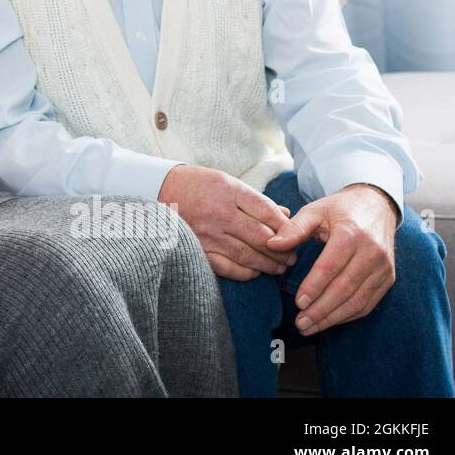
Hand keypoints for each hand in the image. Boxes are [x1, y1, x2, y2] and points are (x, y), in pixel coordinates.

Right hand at [158, 164, 297, 280]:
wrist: (158, 189)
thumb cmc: (197, 185)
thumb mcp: (227, 182)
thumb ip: (256, 200)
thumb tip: (285, 216)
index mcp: (229, 190)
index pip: (267, 211)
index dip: (286, 227)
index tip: (296, 236)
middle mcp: (220, 212)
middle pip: (261, 236)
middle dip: (282, 250)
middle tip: (293, 257)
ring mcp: (208, 233)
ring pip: (248, 255)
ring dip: (268, 264)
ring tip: (280, 268)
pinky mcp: (198, 249)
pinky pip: (227, 267)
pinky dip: (244, 272)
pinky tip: (254, 272)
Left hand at [266, 184, 396, 335]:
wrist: (376, 206)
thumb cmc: (340, 210)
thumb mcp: (314, 211)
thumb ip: (293, 228)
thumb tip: (272, 244)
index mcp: (351, 234)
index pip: (331, 267)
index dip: (314, 287)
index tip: (298, 302)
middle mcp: (372, 253)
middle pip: (345, 288)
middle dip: (321, 309)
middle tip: (301, 323)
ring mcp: (384, 268)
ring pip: (358, 300)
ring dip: (333, 318)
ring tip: (310, 327)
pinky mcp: (388, 278)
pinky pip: (368, 303)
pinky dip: (349, 315)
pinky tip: (330, 320)